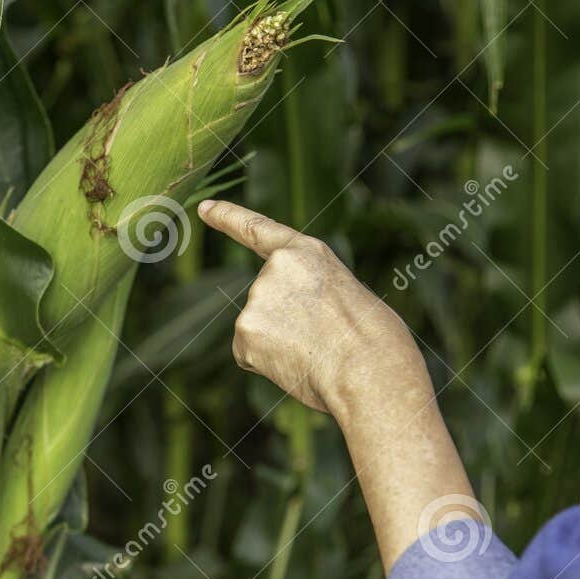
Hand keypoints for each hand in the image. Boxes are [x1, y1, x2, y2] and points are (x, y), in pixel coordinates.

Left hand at [199, 199, 424, 418]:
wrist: (368, 370)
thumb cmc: (375, 342)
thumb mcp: (347, 296)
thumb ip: (310, 294)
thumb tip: (292, 322)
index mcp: (307, 252)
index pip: (258, 229)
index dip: (229, 218)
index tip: (204, 208)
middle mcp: (275, 268)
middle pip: (265, 300)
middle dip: (286, 324)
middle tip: (323, 339)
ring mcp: (257, 298)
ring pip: (258, 330)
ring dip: (279, 345)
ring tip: (316, 351)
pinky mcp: (244, 330)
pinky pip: (249, 353)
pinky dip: (267, 364)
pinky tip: (295, 363)